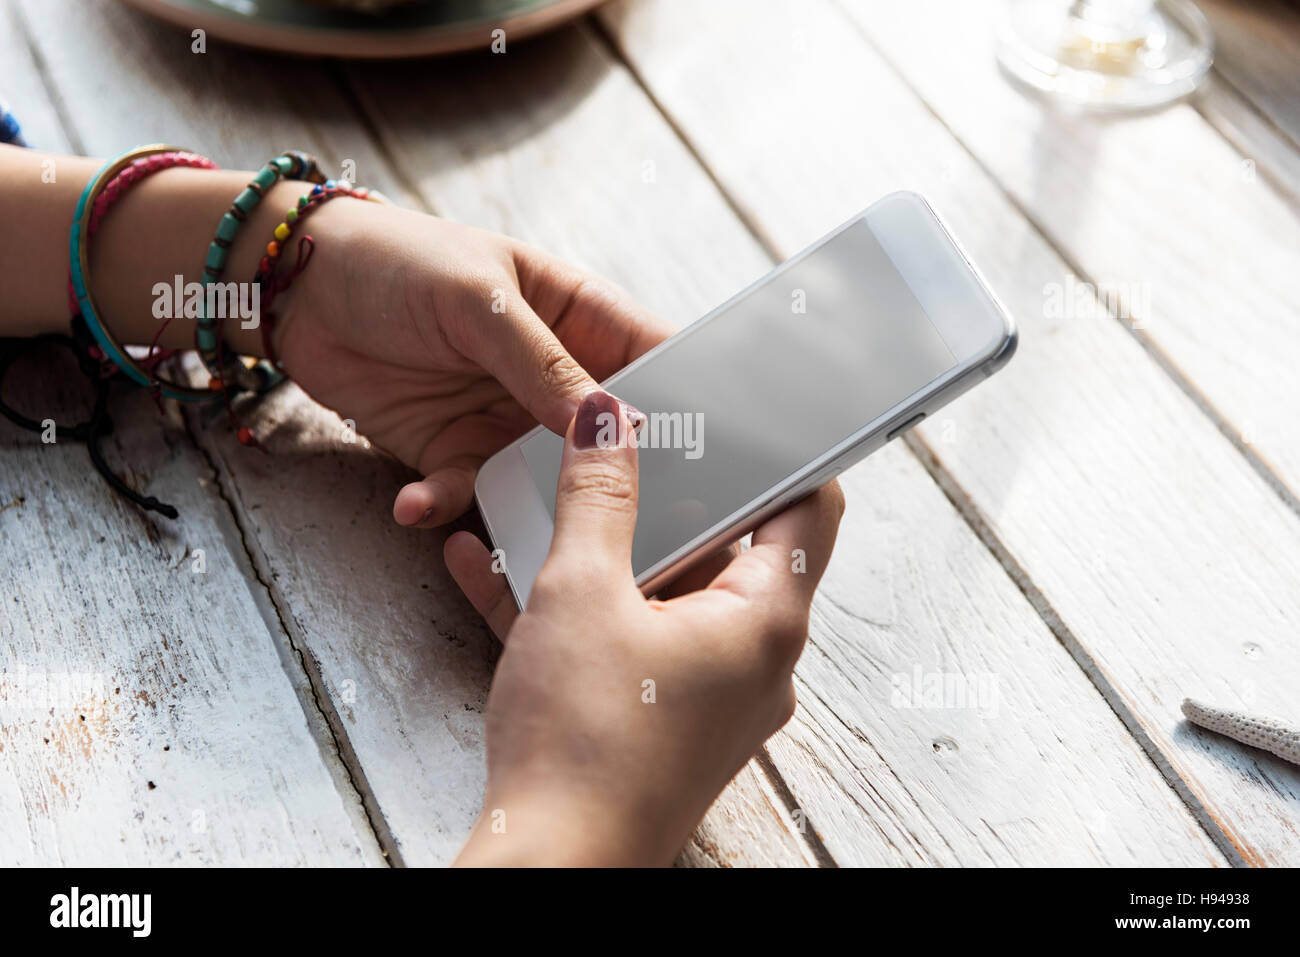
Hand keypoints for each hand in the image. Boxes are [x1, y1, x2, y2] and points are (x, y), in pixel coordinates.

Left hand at [273, 198, 675, 526]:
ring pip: (547, 480)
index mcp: (577, 317)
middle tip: (629, 518)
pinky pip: (466, 493)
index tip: (708, 452)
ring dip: (536, 508)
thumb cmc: (395, 259)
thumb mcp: (476, 299)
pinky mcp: (452, 451)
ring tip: (527, 537)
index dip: (687, 402)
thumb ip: (542, 361)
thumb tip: (608, 421)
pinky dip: (443, 505)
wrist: (295, 286)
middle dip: (621, 476)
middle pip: (610, 437)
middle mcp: (553, 375)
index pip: (655, 358)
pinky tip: (416, 504)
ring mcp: (504, 418)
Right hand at [446, 391, 844, 865]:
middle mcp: (754, 661)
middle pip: (730, 549)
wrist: (551, 866)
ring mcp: (710, 697)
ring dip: (608, 553)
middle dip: (669, 498)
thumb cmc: (584, 746)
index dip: (780, 449)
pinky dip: (582, 608)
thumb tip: (609, 425)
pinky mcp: (662, 722)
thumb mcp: (579, 593)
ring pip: (668, 596)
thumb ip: (597, 499)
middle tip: (624, 451)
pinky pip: (630, 642)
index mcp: (764, 621)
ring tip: (546, 508)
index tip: (741, 413)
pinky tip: (498, 572)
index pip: (809, 506)